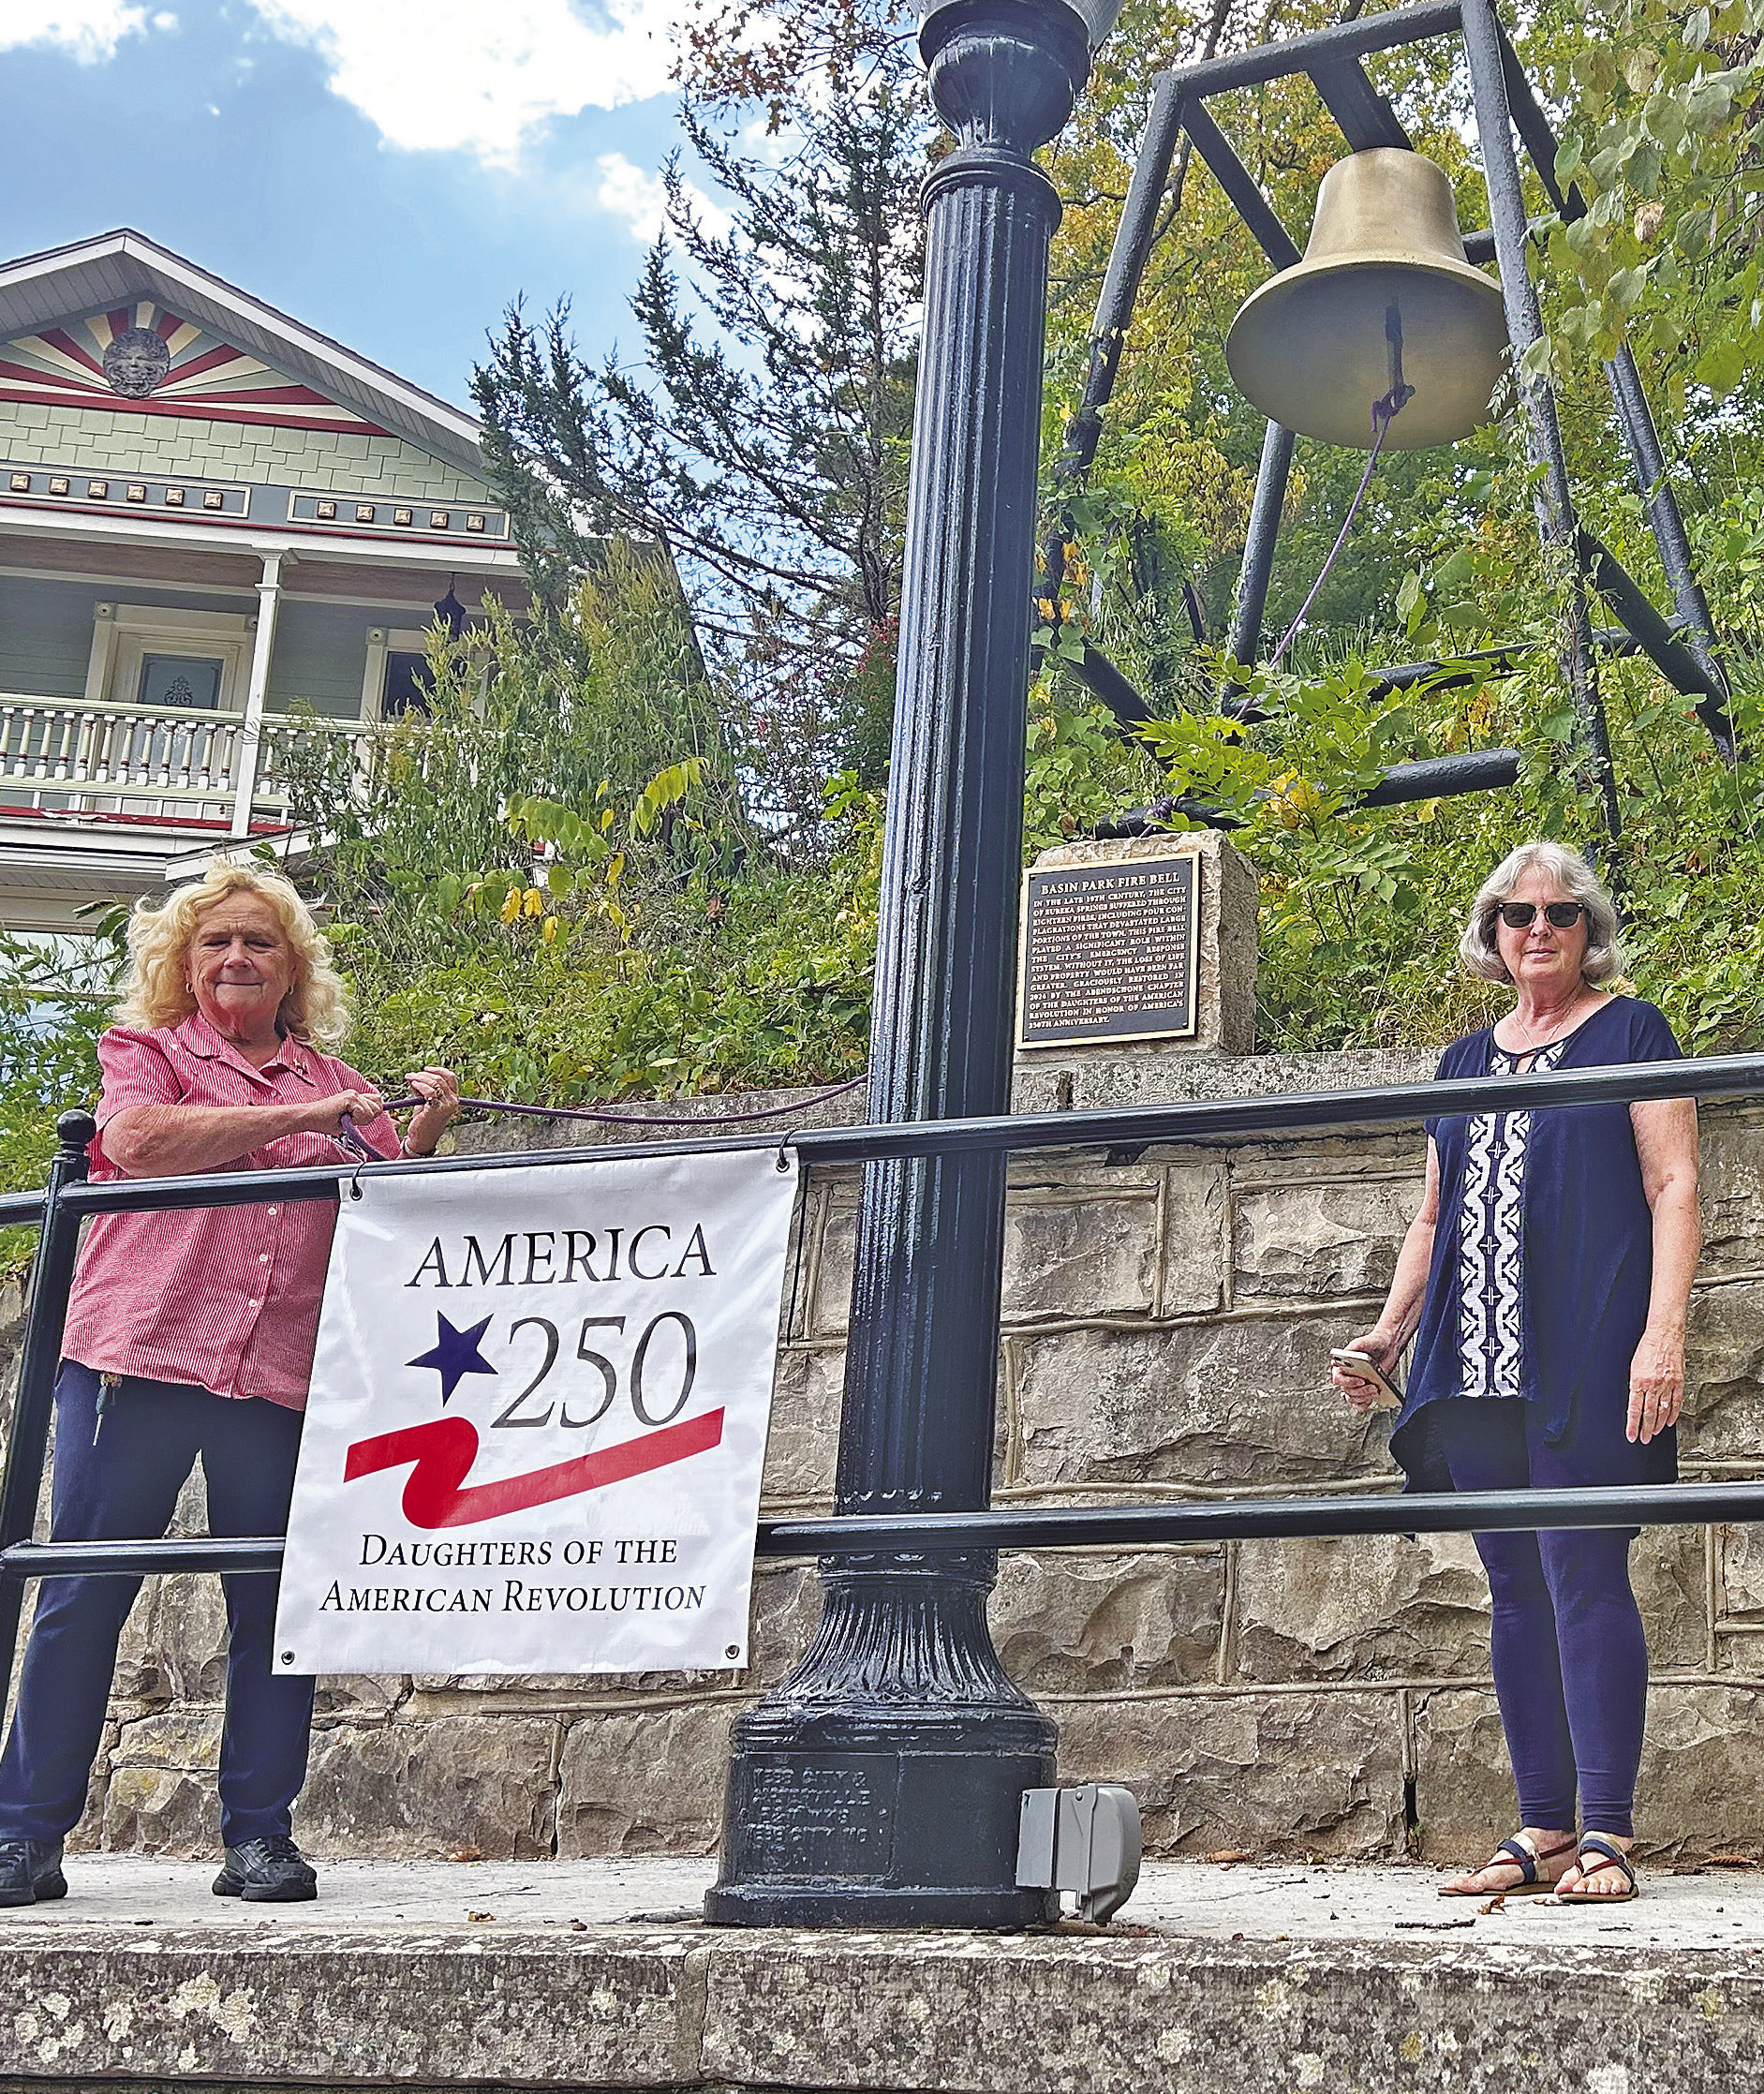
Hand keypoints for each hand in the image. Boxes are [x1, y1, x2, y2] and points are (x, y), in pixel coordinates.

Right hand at [308, 1088, 383, 1136]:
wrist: (310, 1118)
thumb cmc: (325, 1121)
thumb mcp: (348, 1120)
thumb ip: (361, 1116)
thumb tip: (374, 1114)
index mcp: (356, 1098)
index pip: (378, 1102)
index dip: (372, 1113)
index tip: (359, 1119)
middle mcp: (356, 1093)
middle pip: (378, 1107)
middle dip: (367, 1118)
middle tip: (351, 1120)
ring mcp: (353, 1094)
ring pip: (371, 1112)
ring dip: (359, 1120)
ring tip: (344, 1119)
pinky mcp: (349, 1098)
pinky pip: (362, 1113)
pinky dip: (354, 1119)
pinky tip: (343, 1117)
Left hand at [401, 1067, 459, 1157]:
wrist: (422, 1137)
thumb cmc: (424, 1120)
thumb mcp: (425, 1101)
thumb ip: (423, 1088)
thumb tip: (412, 1076)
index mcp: (453, 1097)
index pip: (450, 1077)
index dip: (438, 1070)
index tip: (425, 1069)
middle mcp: (452, 1101)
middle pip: (440, 1079)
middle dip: (423, 1074)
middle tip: (411, 1075)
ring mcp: (446, 1105)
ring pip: (434, 1083)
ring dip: (420, 1078)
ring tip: (409, 1078)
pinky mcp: (436, 1109)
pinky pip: (429, 1092)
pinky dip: (420, 1085)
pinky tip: (413, 1085)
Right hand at [1332, 1328, 1400, 1413]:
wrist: (1388, 1346)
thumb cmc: (1373, 1342)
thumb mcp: (1363, 1341)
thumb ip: (1353, 1347)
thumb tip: (1344, 1355)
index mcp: (1341, 1364)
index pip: (1337, 1378)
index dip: (1348, 1382)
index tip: (1361, 1380)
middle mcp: (1346, 1375)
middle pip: (1346, 1390)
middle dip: (1360, 1391)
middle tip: (1373, 1386)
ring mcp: (1355, 1384)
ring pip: (1352, 1398)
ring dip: (1364, 1397)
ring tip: (1375, 1390)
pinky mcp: (1364, 1390)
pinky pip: (1358, 1403)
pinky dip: (1364, 1404)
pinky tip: (1371, 1398)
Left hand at [1628, 1324, 1686, 1444]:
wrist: (1664, 1336)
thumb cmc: (1646, 1349)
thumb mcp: (1633, 1367)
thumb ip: (1635, 1385)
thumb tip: (1634, 1402)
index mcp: (1638, 1381)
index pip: (1634, 1409)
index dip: (1633, 1425)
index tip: (1631, 1435)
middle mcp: (1653, 1385)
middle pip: (1649, 1414)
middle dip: (1645, 1429)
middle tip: (1643, 1439)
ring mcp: (1667, 1385)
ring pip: (1662, 1411)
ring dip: (1658, 1425)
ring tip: (1653, 1433)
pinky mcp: (1678, 1383)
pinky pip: (1676, 1403)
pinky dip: (1672, 1415)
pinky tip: (1669, 1422)